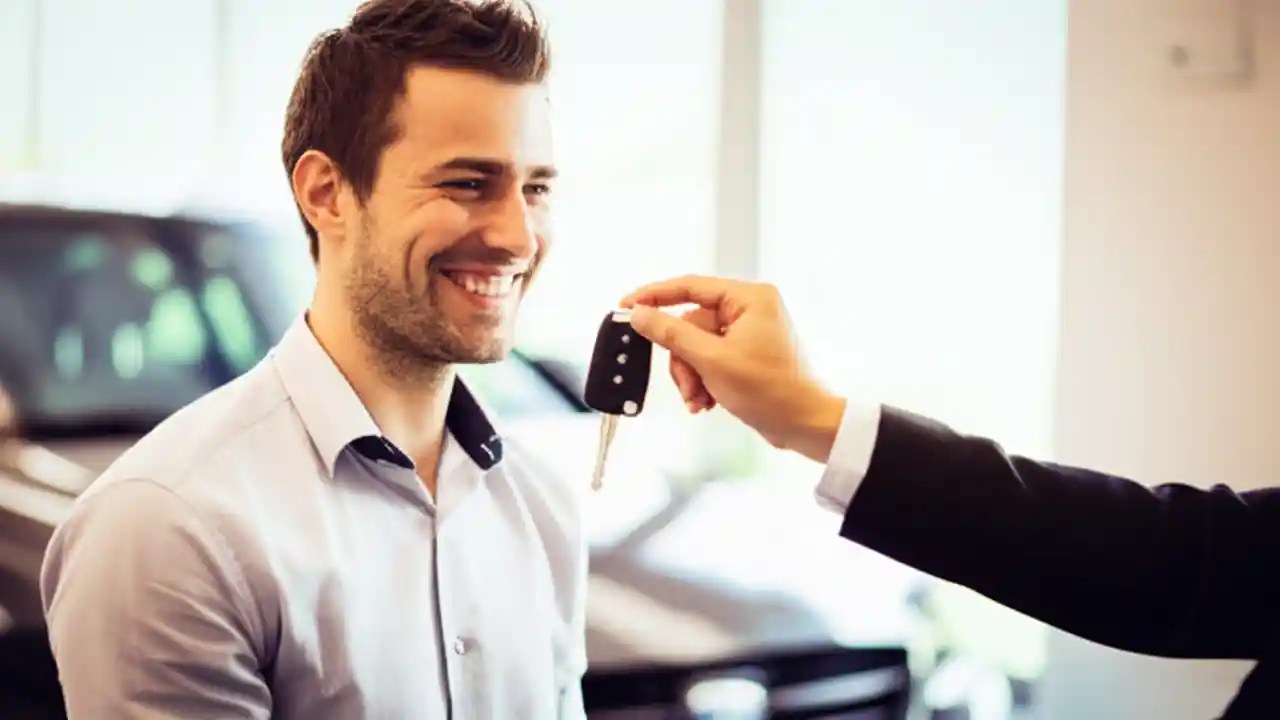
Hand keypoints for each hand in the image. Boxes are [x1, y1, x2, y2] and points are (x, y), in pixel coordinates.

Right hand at [620, 275, 845, 462]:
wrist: (805, 425)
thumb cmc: (770, 390)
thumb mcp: (712, 360)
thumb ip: (672, 333)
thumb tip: (640, 314)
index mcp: (749, 298)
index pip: (690, 286)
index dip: (654, 296)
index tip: (627, 306)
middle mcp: (750, 309)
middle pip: (690, 324)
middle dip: (682, 360)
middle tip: (686, 387)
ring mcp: (748, 332)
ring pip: (696, 346)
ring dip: (691, 376)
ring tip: (698, 400)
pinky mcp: (745, 354)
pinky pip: (709, 359)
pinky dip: (702, 380)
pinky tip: (707, 401)